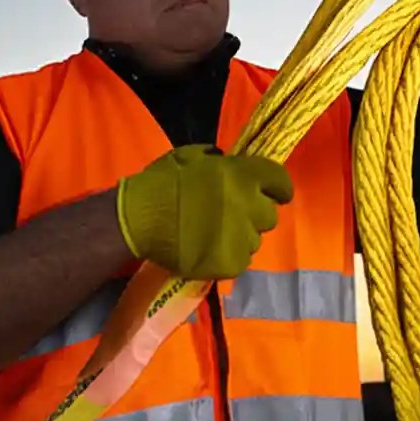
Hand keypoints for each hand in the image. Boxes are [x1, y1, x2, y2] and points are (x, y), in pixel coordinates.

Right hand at [115, 144, 292, 279]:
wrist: (139, 219)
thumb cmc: (162, 183)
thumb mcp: (194, 157)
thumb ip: (222, 162)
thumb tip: (234, 167)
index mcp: (243, 174)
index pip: (280, 181)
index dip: (278, 188)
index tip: (274, 193)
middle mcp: (249, 204)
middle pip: (269, 215)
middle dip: (254, 214)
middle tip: (233, 215)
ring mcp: (242, 236)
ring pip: (255, 240)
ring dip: (241, 236)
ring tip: (215, 235)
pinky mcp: (231, 263)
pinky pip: (241, 260)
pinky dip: (229, 257)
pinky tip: (208, 250)